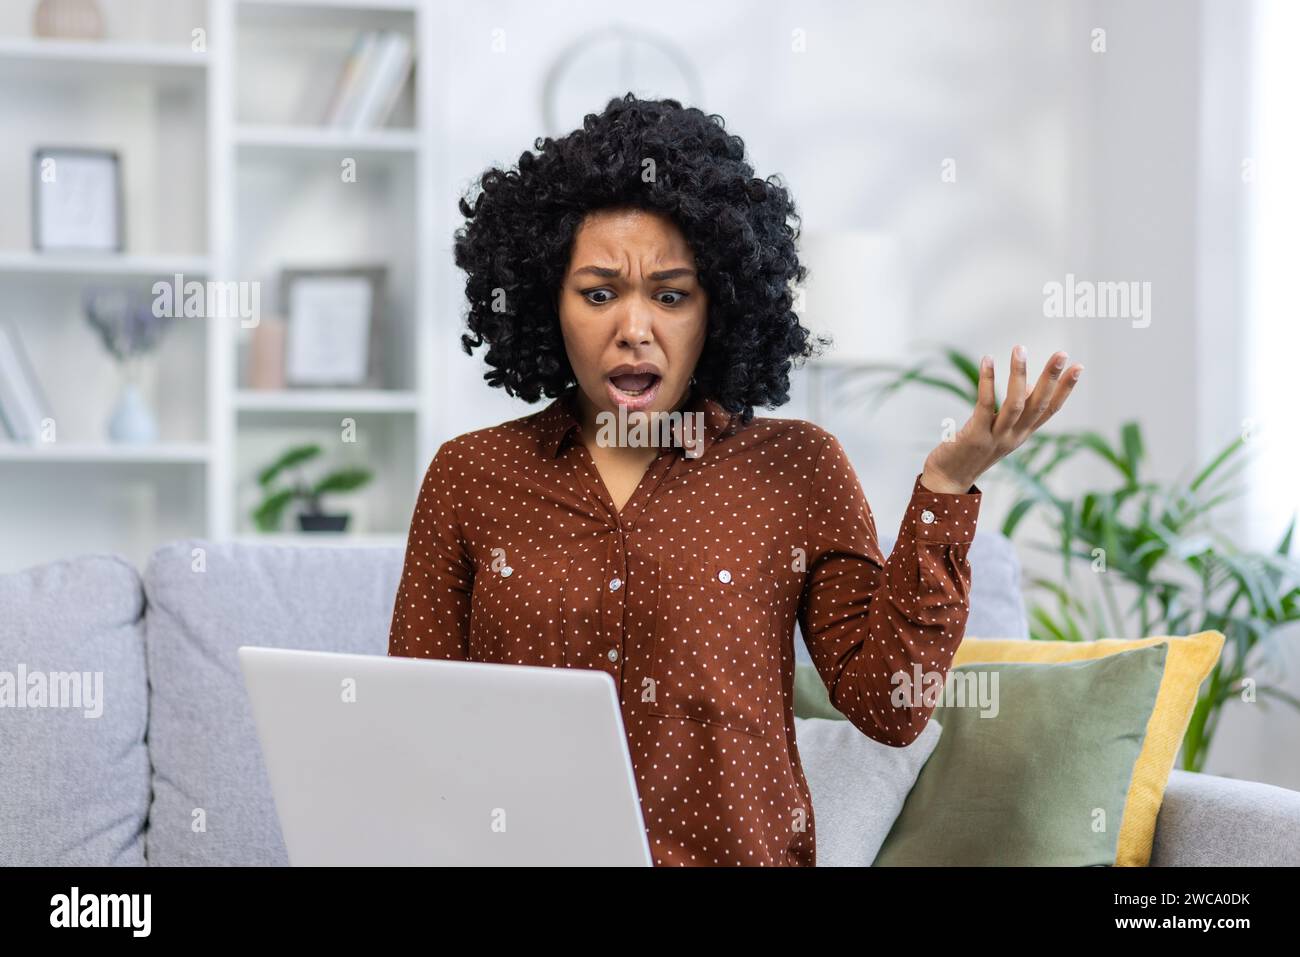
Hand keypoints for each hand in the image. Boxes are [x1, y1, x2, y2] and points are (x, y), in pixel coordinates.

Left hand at [920, 345, 1083, 492]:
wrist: (948, 480)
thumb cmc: (972, 451)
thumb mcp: (1000, 433)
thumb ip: (1016, 413)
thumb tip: (1031, 385)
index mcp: (1022, 434)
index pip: (1050, 410)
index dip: (1065, 389)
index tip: (1078, 366)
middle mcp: (1014, 436)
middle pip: (1038, 405)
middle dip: (1051, 379)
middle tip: (1062, 353)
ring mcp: (996, 437)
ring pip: (1015, 404)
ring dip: (1019, 375)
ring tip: (1021, 349)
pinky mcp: (975, 435)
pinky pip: (985, 404)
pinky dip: (987, 381)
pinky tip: (988, 360)